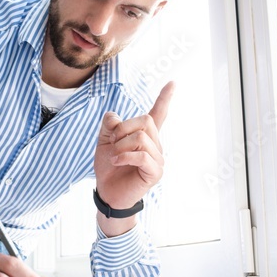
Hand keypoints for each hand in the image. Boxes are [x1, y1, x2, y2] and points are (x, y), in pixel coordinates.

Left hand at [93, 81, 174, 210]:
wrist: (107, 193)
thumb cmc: (108, 167)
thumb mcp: (103, 141)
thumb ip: (109, 125)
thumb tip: (116, 117)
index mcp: (145, 135)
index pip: (158, 113)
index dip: (165, 98)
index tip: (173, 83)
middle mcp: (156, 145)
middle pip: (145, 120)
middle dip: (123, 128)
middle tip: (112, 142)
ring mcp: (158, 158)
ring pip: (142, 137)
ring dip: (121, 145)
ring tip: (113, 156)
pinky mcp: (155, 172)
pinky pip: (142, 155)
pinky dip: (124, 156)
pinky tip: (116, 161)